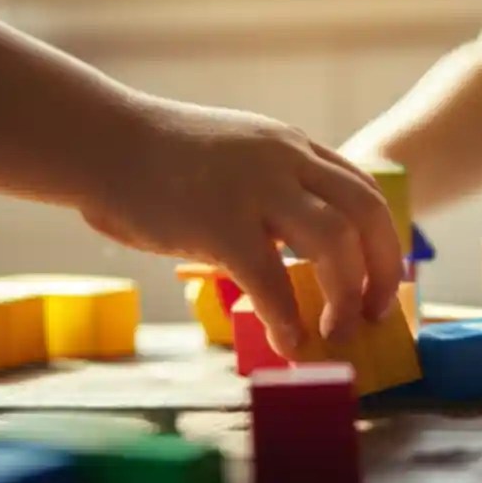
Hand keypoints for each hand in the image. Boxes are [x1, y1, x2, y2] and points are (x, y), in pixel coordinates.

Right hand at [80, 99, 402, 355]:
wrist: (97, 139)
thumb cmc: (152, 157)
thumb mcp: (230, 158)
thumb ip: (264, 192)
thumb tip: (280, 250)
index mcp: (289, 147)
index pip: (362, 188)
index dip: (382, 238)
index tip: (380, 275)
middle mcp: (284, 160)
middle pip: (366, 212)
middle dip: (384, 268)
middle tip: (378, 312)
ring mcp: (254, 188)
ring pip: (334, 241)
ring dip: (346, 294)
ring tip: (337, 333)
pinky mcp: (219, 221)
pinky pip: (271, 279)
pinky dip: (286, 318)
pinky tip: (287, 343)